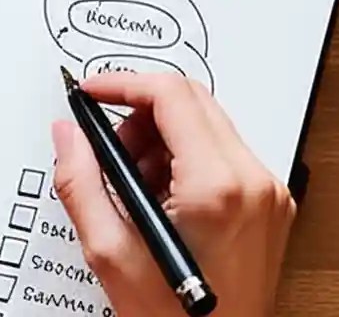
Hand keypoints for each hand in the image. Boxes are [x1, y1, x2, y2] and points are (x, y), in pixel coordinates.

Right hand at [52, 72, 295, 316]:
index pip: (172, 96)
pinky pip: (222, 154)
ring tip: (133, 187)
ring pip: (207, 124)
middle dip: (140, 112)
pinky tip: (160, 199)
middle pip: (193, 101)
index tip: (92, 93)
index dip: (123, 84)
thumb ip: (82, 184)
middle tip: (106, 148)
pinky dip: (183, 160)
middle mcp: (254, 182)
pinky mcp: (270, 204)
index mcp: (218, 188)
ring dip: (161, 138)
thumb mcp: (111, 253)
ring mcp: (268, 192)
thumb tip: (68, 136)